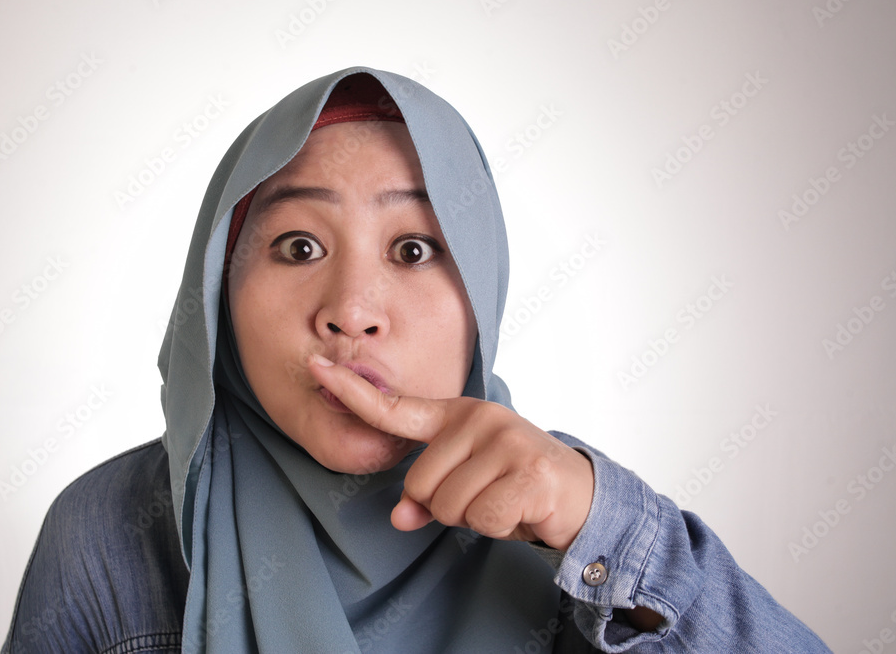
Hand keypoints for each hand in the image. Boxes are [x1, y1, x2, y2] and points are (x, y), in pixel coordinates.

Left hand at [307, 354, 594, 550]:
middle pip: (419, 484)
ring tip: (501, 501)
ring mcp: (505, 441)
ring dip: (471, 518)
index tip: (316, 367)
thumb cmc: (513, 487)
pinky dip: (495, 527)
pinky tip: (519, 510)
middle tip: (484, 496)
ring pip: (446, 504)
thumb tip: (399, 517)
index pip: (396, 408)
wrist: (579, 495)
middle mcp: (480, 419)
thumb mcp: (465, 486)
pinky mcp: (528, 471)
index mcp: (458, 416)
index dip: (352, 392)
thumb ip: (427, 494)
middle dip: (445, 506)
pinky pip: (479, 518)